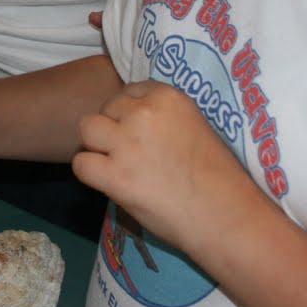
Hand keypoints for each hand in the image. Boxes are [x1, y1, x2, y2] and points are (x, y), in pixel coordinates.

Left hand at [73, 80, 257, 256]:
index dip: (130, 112)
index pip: (130, 90)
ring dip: (97, 145)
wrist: (225, 216)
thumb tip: (136, 122)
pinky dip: (90, 173)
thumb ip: (164, 118)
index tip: (140, 132)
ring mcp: (127, 143)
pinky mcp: (115, 175)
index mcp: (168, 97)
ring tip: (113, 163)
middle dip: (113, 127)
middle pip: (107, 107)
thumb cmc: (219, 177)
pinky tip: (108, 182)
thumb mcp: (195, 126)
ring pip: (87, 128)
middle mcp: (144, 113)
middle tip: (128, 152)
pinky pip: (81, 164)